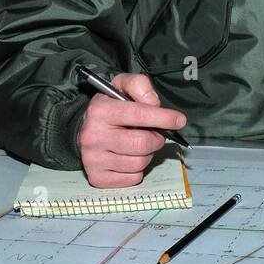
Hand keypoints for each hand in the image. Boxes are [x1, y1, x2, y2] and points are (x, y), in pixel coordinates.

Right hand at [77, 73, 186, 188]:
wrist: (85, 130)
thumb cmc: (108, 108)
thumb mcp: (120, 85)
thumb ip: (139, 85)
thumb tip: (154, 104)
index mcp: (99, 111)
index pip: (138, 114)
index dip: (164, 118)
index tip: (178, 120)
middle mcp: (92, 136)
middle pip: (143, 144)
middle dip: (156, 139)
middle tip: (155, 134)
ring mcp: (93, 160)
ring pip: (139, 163)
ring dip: (147, 154)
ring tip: (138, 145)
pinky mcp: (98, 178)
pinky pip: (133, 178)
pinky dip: (138, 169)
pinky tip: (129, 157)